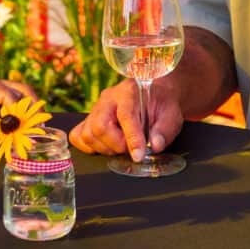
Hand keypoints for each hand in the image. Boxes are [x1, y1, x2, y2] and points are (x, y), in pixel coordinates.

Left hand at [0, 73, 37, 136]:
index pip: (6, 92)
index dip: (17, 108)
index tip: (22, 126)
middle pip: (19, 91)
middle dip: (31, 107)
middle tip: (39, 126)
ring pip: (17, 101)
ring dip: (26, 115)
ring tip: (34, 132)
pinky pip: (8, 112)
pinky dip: (16, 122)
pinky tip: (20, 134)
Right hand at [69, 78, 183, 161]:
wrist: (154, 92)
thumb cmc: (162, 103)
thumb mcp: (172, 114)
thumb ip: (165, 130)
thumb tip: (155, 146)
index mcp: (130, 92)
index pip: (126, 116)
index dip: (131, 139)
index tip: (138, 156)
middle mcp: (108, 99)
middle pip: (99, 126)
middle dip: (116, 146)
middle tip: (131, 149)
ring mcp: (96, 109)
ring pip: (87, 134)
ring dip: (105, 148)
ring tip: (121, 146)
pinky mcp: (89, 119)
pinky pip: (77, 136)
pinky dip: (89, 147)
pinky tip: (106, 146)